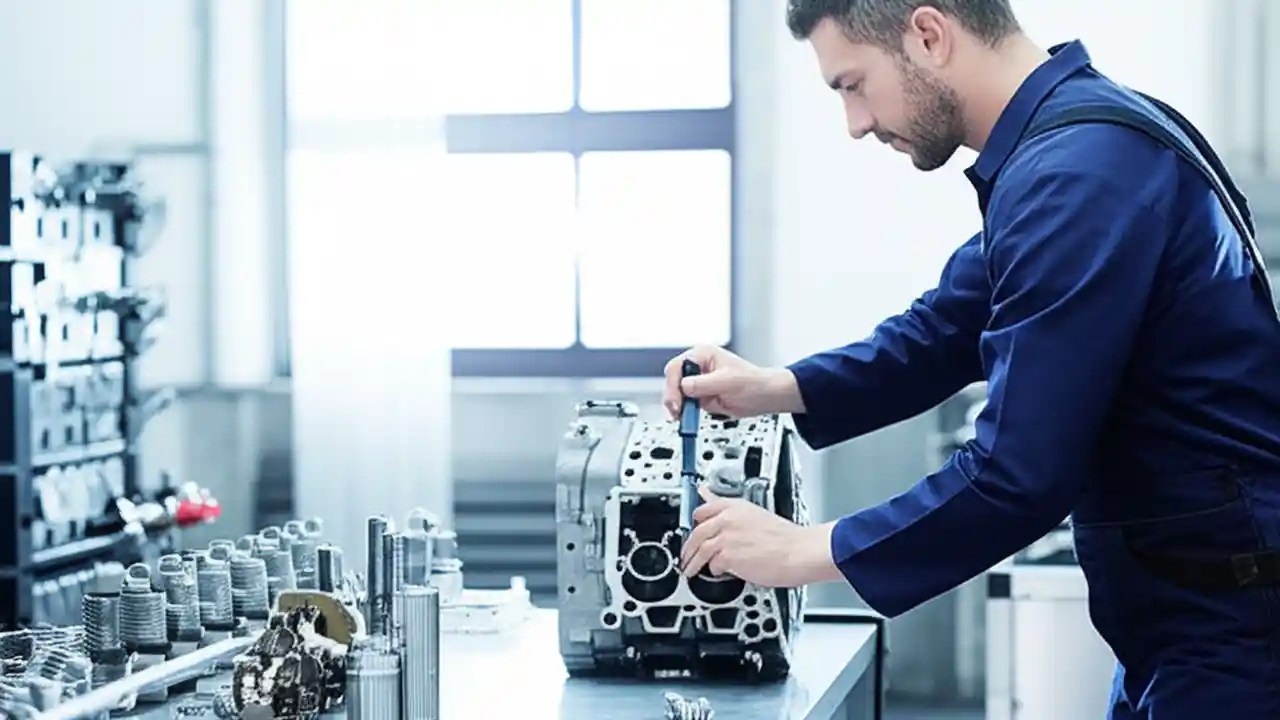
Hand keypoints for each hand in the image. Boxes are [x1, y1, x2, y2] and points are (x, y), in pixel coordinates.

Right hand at [661, 346, 805, 419]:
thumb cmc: (753, 382)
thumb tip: (684, 386)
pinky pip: (686, 405)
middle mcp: (698, 368)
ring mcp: (698, 383)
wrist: (765, 397)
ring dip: (678, 406)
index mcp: (702, 355)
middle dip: (673, 397)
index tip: (677, 400)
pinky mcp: (701, 397)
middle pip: (673, 380)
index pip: (677, 367)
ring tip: (683, 417)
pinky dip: (685, 413)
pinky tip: (688, 418)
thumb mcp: (728, 381)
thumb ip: (704, 384)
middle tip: (677, 411)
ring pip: (676, 394)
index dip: (674, 384)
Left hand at [679, 485, 840, 587]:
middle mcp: (728, 519)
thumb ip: (733, 511)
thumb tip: (713, 499)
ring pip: (699, 550)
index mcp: (735, 506)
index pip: (703, 509)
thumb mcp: (756, 515)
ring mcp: (726, 537)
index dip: (695, 522)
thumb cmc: (786, 537)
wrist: (800, 551)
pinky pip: (712, 566)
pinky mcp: (728, 556)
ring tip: (690, 570)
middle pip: (695, 532)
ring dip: (692, 563)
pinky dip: (714, 571)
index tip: (691, 529)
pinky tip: (717, 573)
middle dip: (688, 547)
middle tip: (686, 555)